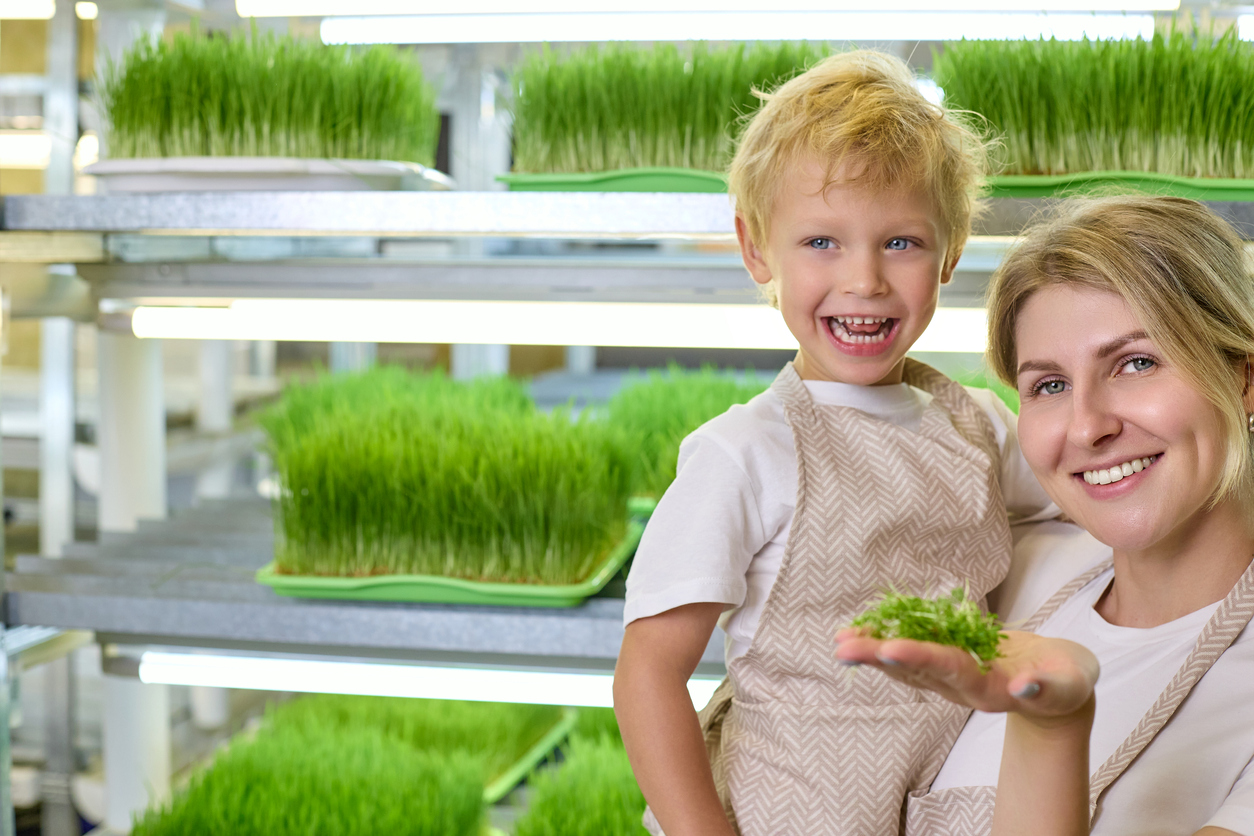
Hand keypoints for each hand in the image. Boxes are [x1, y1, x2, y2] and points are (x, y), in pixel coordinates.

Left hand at [834, 629, 1098, 725]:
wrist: (1059, 689)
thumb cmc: (1067, 680)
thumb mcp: (1068, 683)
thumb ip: (1047, 685)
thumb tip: (1026, 685)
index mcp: (991, 689)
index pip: (950, 670)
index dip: (920, 658)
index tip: (888, 649)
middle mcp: (963, 687)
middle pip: (917, 671)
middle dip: (880, 657)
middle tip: (843, 647)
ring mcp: (952, 678)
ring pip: (907, 665)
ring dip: (873, 653)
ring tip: (840, 641)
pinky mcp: (949, 664)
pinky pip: (912, 652)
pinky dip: (885, 643)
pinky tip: (860, 633)